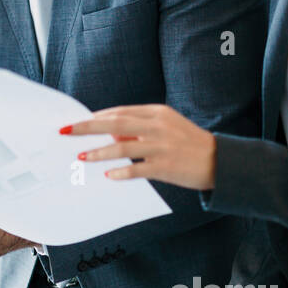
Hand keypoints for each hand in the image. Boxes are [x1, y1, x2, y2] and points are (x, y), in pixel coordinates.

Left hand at [61, 104, 217, 190]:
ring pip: (122, 147)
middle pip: (115, 124)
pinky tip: (109, 175)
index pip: (120, 112)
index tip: (77, 121)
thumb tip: (111, 135)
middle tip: (66, 130)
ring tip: (82, 156)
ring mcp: (162, 146)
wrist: (220, 161)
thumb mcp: (167, 128)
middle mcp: (158, 126)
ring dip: (99, 152)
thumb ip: (140, 129)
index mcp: (157, 113)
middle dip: (87, 127)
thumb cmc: (190, 144)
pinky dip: (121, 172)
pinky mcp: (166, 167)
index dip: (96, 117)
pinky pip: (137, 170)